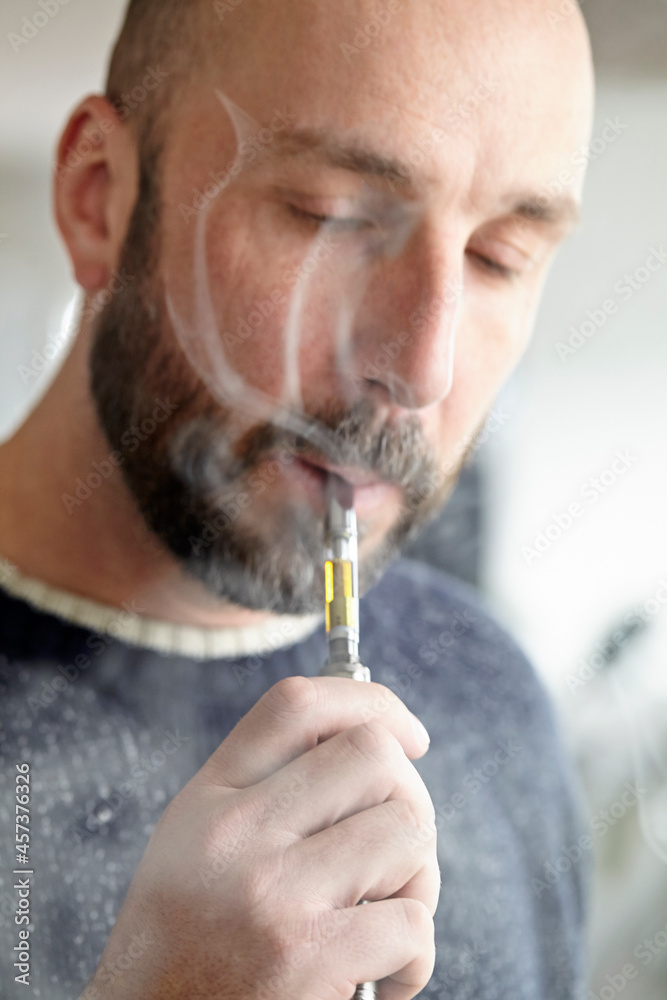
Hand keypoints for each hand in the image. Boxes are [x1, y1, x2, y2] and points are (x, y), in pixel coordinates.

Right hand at [81, 676, 437, 999]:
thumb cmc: (182, 953)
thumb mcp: (195, 847)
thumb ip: (262, 792)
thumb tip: (370, 748)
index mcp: (209, 799)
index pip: (297, 705)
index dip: (371, 701)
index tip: (408, 735)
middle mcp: (236, 833)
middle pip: (372, 756)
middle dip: (410, 800)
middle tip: (397, 855)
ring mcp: (271, 893)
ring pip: (408, 829)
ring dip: (420, 879)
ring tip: (386, 917)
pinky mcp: (305, 959)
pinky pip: (412, 923)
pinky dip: (415, 959)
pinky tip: (380, 980)